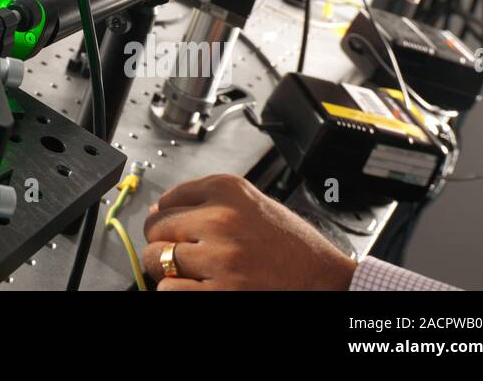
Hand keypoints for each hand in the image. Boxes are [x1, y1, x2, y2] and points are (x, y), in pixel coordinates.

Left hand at [141, 174, 356, 289]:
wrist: (326, 281)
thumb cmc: (293, 246)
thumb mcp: (252, 204)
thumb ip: (208, 200)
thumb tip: (160, 207)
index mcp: (228, 190)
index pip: (166, 198)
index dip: (168, 217)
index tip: (177, 227)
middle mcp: (221, 219)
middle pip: (155, 227)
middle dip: (163, 241)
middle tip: (182, 252)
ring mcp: (220, 258)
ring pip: (156, 258)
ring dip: (166, 268)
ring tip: (190, 271)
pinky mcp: (221, 292)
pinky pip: (170, 289)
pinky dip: (176, 290)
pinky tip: (197, 287)